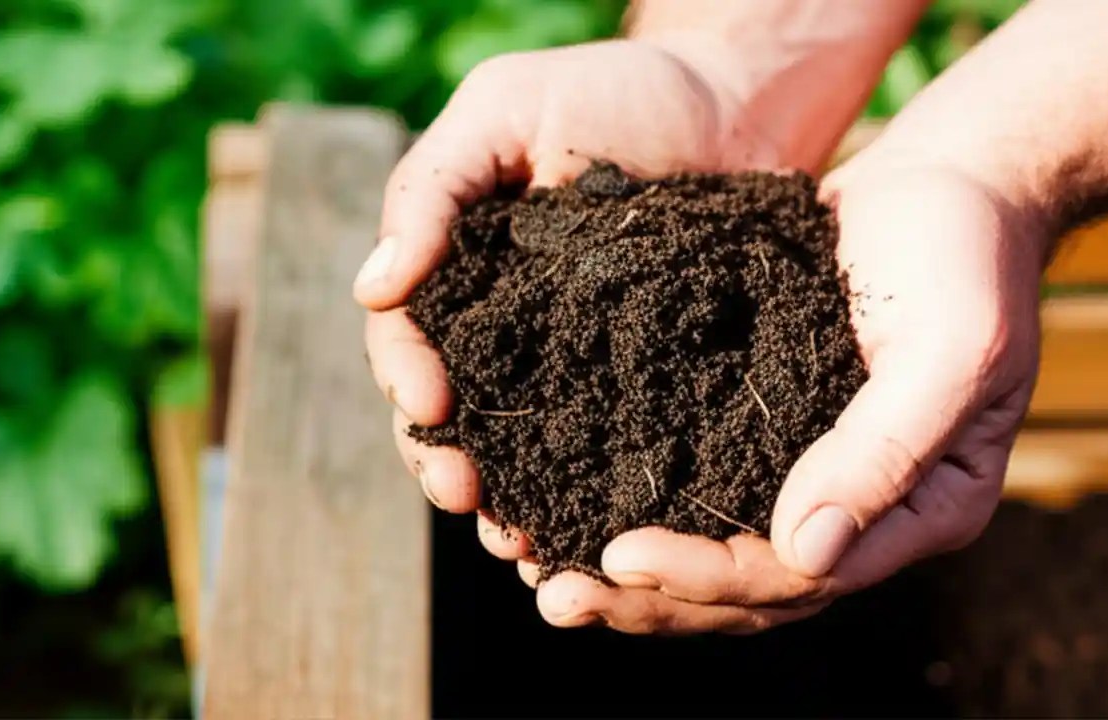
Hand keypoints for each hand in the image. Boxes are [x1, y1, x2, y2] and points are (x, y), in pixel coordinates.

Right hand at [357, 39, 839, 516]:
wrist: (736, 100)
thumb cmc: (613, 91)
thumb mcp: (504, 112)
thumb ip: (432, 189)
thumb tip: (370, 289)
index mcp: (460, 274)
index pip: (409, 339)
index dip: (407, 377)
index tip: (429, 403)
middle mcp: (509, 331)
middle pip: (457, 414)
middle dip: (448, 461)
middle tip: (463, 499)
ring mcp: (576, 362)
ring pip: (526, 448)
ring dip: (512, 501)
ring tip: (516, 544)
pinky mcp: (647, 381)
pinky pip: (610, 447)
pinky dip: (591, 496)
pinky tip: (590, 535)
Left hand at [539, 155, 1047, 633]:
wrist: (950, 184)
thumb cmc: (965, 255)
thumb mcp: (949, 348)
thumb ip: (886, 450)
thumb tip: (807, 553)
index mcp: (921, 510)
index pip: (802, 576)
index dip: (709, 576)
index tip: (621, 556)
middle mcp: (863, 509)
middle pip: (747, 586)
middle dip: (650, 596)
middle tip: (557, 597)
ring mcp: (813, 472)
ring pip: (716, 546)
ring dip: (632, 568)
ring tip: (541, 566)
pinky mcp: (767, 425)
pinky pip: (701, 481)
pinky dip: (640, 499)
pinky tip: (569, 494)